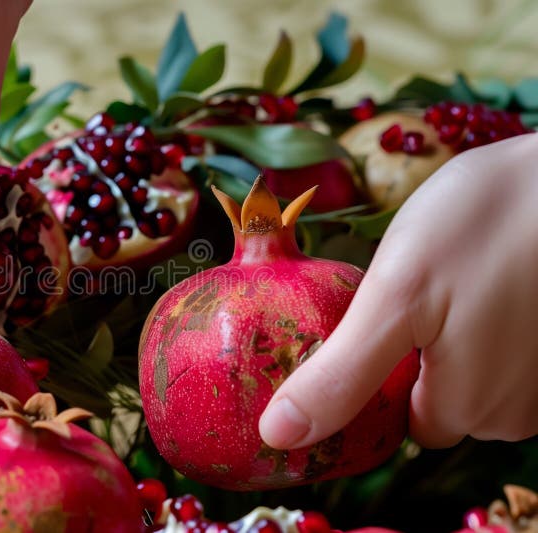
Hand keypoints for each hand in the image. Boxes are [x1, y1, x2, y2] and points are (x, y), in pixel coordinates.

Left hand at [259, 133, 537, 449]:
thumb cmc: (484, 226)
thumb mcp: (394, 299)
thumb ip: (342, 375)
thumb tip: (280, 435)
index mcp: (467, 407)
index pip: (394, 424)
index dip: (368, 382)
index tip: (356, 330)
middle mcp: (514, 411)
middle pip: (432, 401)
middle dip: (408, 356)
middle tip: (400, 294)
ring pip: (467, 374)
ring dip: (446, 334)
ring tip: (443, 279)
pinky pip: (501, 349)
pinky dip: (481, 319)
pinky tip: (477, 278)